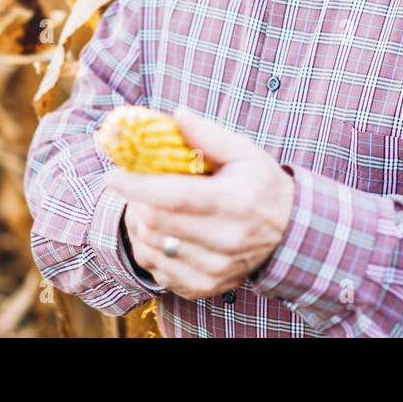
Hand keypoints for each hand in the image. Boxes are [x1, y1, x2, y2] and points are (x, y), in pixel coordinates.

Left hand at [105, 108, 295, 300]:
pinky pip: (159, 271)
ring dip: (138, 225)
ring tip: (145, 206)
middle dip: (135, 202)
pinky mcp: (207, 287)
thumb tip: (176, 115)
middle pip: (157, 223)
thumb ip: (208, 134)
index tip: (112, 175)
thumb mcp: (244, 152)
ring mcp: (217, 269)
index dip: (137, 186)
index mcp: (235, 202)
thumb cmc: (262, 185)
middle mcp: (226, 240)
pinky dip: (148, 249)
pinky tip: (157, 232)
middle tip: (132, 186)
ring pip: (153, 248)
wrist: (290, 234)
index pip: (174, 197)